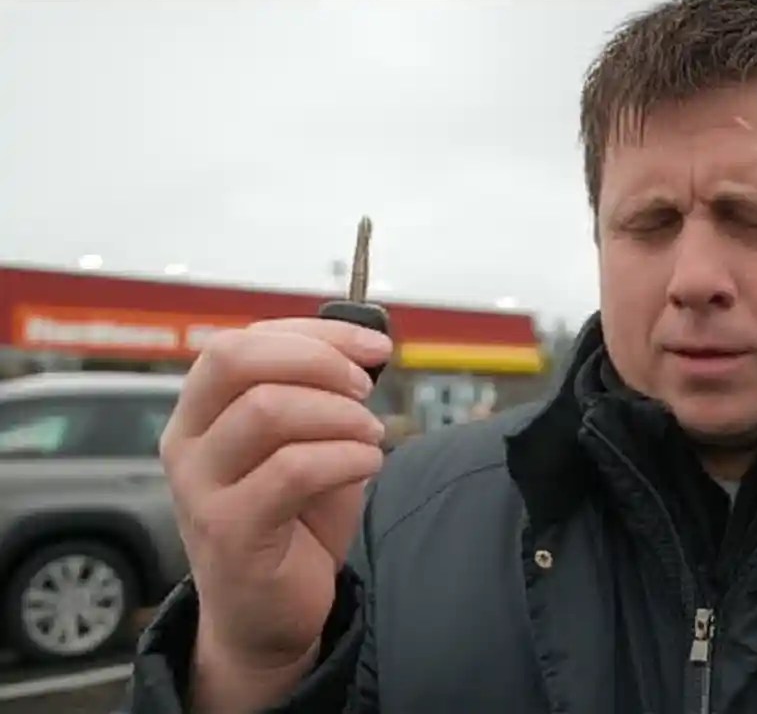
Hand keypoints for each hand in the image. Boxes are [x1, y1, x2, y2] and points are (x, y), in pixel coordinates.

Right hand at [160, 318, 390, 672]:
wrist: (266, 616)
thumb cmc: (292, 522)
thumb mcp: (306, 444)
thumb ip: (319, 396)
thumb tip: (364, 347)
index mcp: (201, 410)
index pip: (243, 340)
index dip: (316, 333)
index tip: (375, 346)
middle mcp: (187, 442)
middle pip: (238, 360)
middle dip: (319, 362)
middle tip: (365, 392)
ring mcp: (200, 487)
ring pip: (269, 410)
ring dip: (340, 415)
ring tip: (371, 437)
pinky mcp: (228, 530)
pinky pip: (293, 469)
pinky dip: (346, 457)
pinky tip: (366, 465)